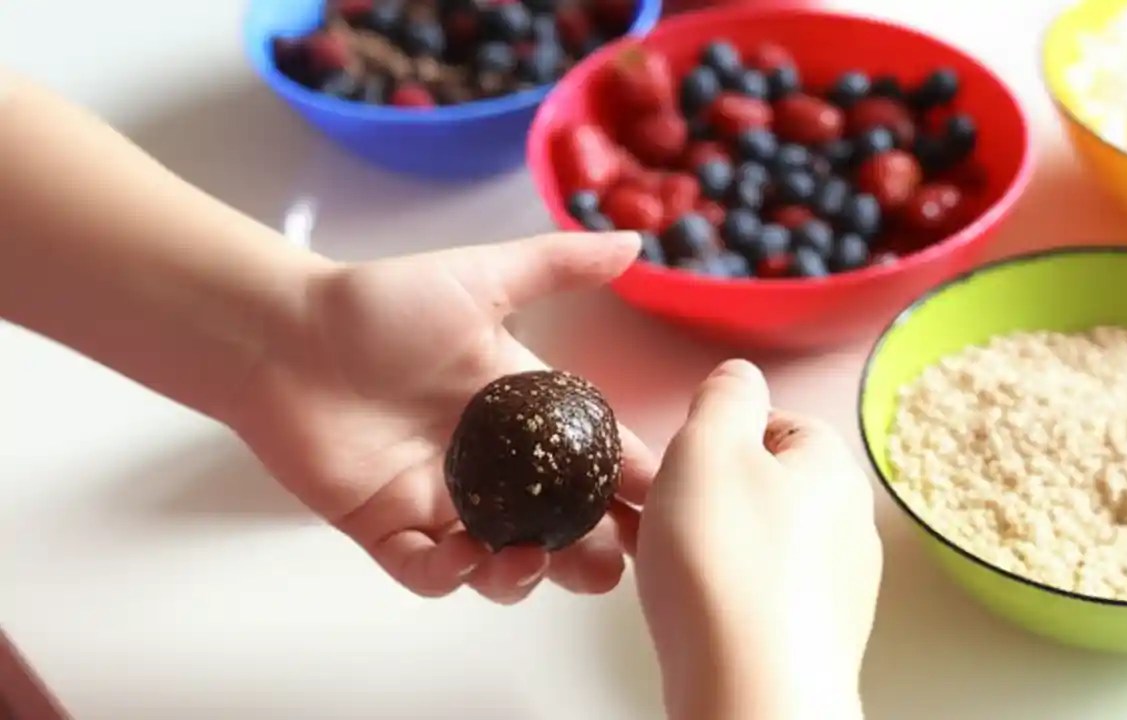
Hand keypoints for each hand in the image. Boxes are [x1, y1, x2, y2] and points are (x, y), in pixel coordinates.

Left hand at [230, 231, 657, 603]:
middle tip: (611, 564)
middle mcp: (491, 466)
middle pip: (560, 528)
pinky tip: (461, 557)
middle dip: (592, 553)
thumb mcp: (480, 279)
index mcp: (524, 414)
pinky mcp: (387, 527)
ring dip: (525, 574)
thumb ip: (558, 266)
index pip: (596, 460)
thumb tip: (636, 244)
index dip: (633, 487)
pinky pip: (427, 570)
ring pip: (500, 562)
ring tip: (531, 559)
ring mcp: (440, 502)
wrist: (284, 335)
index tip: (669, 505)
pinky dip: (448, 574)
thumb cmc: (381, 306)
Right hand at [635, 360, 881, 719]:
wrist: (750, 696)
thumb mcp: (710, 444)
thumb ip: (724, 396)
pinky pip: (749, 593)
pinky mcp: (803, 640)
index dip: (718, 434)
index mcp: (834, 468)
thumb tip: (739, 377)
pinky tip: (678, 601)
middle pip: (761, 485)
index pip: (777, 422)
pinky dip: (712, 588)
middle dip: (702, 491)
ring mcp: (829, 590)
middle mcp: (845, 527)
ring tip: (656, 557)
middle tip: (659, 508)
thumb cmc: (729, 570)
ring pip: (751, 542)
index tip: (681, 458)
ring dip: (700, 540)